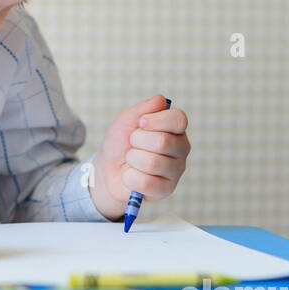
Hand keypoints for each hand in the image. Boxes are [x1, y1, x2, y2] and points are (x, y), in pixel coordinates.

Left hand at [88, 95, 188, 219]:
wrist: (108, 169)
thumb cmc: (120, 143)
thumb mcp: (126, 120)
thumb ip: (143, 109)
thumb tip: (161, 100)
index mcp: (175, 128)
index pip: (178, 119)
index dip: (157, 120)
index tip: (140, 123)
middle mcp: (180, 148)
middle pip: (163, 141)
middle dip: (137, 141)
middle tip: (132, 144)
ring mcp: (176, 170)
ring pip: (153, 163)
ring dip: (132, 160)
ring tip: (131, 160)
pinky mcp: (166, 189)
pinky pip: (146, 182)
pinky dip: (130, 177)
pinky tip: (131, 176)